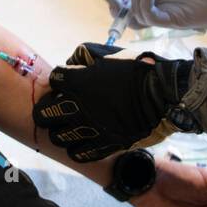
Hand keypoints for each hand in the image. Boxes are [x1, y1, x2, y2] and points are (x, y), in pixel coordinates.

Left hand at [33, 43, 196, 161]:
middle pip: (43, 114)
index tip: (67, 81)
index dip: (59, 80)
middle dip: (47, 109)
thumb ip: (83, 55)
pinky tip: (81, 141)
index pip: (53, 81)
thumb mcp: (107, 53)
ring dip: (59, 130)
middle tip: (56, 108)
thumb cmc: (137, 70)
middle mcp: (78, 107)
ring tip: (67, 127)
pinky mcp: (104, 144)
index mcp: (77, 81)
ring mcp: (90, 128)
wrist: (163, 94)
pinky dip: (77, 148)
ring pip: (57, 137)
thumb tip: (72, 63)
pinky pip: (79, 153)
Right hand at [128, 0, 206, 29]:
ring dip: (133, 1)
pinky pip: (152, 17)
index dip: (121, 3)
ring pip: (139, 18)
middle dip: (118, 8)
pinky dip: (144, 4)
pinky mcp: (177, 20)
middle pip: (132, 17)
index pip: (135, 6)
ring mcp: (169, 16)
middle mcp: (162, 9)